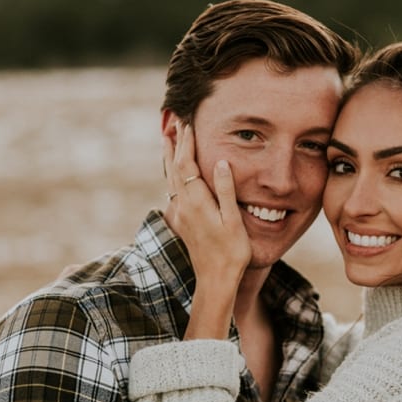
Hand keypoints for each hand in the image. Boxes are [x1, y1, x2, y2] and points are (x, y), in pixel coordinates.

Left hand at [164, 123, 250, 288]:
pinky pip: (172, 189)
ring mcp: (181, 214)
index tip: (188, 122)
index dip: (187, 143)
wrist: (215, 280)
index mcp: (196, 202)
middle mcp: (183, 206)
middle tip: (175, 121)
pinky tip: (174, 171)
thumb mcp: (233, 220)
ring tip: (168, 137)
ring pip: (170, 178)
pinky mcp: (182, 221)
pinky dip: (172, 173)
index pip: (186, 165)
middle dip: (175, 143)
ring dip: (169, 156)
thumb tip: (221, 161)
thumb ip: (225, 190)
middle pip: (174, 167)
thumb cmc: (231, 252)